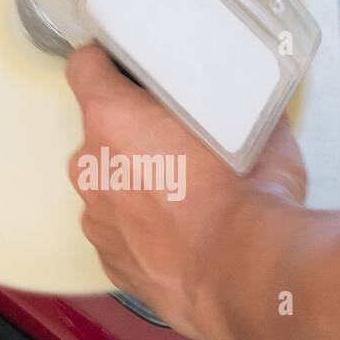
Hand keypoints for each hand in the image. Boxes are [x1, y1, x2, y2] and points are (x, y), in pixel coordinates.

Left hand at [66, 45, 305, 339]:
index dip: (104, 63)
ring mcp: (95, 213)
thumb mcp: (255, 130)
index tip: (121, 66)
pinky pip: (118, 227)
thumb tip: (254, 101)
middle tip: (179, 142)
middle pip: (101, 129)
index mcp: (112, 117)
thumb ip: (235, 106)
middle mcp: (91, 163)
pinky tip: (180, 232)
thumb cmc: (247, 199)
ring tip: (185, 194)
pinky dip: (141, 226)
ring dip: (136, 182)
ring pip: (109, 181)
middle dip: (134, 131)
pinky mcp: (108, 256)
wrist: (248, 277)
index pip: (84, 66)